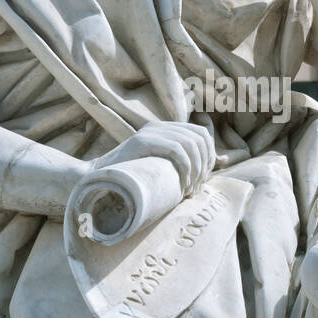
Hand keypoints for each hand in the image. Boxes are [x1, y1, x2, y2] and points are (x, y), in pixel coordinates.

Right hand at [96, 120, 214, 195]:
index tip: (203, 180)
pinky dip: (186, 168)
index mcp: (164, 131)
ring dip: (196, 169)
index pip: (201, 134)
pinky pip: (176, 149)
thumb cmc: (130, 181)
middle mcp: (159, 127)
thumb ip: (184, 163)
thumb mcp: (162, 170)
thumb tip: (222, 161)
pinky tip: (182, 185)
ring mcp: (150, 132)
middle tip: (196, 188)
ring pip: (190, 143)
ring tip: (188, 190)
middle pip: (199, 137)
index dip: (210, 156)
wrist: (95, 182)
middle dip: (205, 164)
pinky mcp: (142, 141)